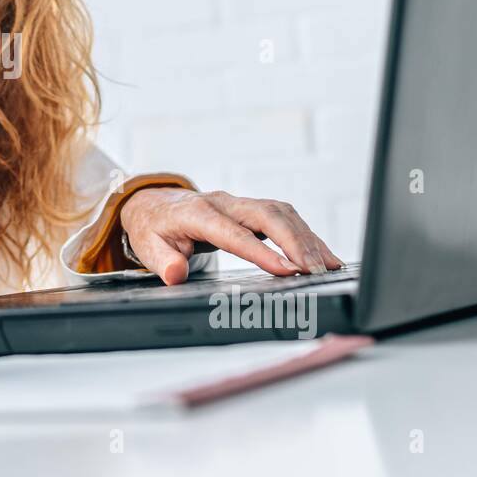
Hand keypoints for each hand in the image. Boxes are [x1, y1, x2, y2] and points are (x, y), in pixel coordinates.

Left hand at [118, 188, 344, 284]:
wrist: (153, 204)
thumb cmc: (153, 228)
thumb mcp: (148, 247)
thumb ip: (162, 262)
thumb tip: (175, 274)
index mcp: (197, 212)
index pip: (233, 233)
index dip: (261, 252)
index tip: (287, 271)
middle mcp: (223, 202)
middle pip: (267, 214)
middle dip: (295, 242)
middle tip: (316, 270)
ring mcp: (239, 203)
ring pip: (281, 213)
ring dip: (307, 238)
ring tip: (329, 265)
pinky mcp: (250, 209)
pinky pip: (283, 216)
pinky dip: (305, 235)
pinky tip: (323, 255)